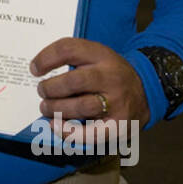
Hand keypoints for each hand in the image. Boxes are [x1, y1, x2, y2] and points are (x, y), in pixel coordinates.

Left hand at [31, 37, 148, 143]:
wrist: (147, 90)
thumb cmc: (110, 74)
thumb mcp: (97, 56)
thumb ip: (73, 58)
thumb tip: (37, 71)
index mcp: (102, 55)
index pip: (69, 49)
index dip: (46, 58)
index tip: (34, 69)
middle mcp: (111, 77)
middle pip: (74, 81)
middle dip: (50, 88)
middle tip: (42, 91)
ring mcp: (117, 102)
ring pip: (81, 107)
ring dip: (56, 109)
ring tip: (46, 108)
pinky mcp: (119, 125)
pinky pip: (91, 134)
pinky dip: (70, 132)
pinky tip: (56, 127)